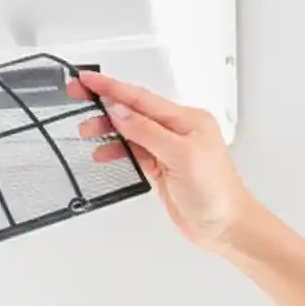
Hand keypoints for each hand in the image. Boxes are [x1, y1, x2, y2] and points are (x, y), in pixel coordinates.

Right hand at [70, 71, 252, 251]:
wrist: (226, 226)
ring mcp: (168, 148)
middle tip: (78, 95)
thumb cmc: (216, 192)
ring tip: (86, 130)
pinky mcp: (161, 166)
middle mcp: (177, 130)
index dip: (111, 87)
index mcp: (187, 119)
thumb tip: (119, 111)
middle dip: (104, 104)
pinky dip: (116, 150)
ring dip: (107, 129)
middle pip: (133, 111)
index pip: (141, 98)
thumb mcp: (180, 155)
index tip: (87, 79)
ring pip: (130, 130)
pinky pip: (133, 151)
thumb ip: (147, 131)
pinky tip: (103, 152)